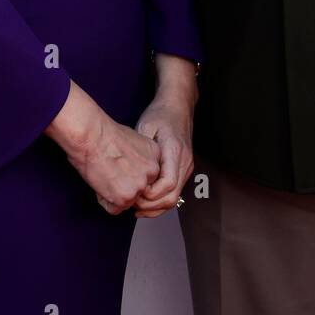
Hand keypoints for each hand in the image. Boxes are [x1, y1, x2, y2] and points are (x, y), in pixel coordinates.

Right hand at [44, 81, 161, 213]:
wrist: (91, 136)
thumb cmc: (104, 134)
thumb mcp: (132, 140)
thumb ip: (139, 157)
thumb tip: (133, 170)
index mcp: (155, 154)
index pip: (147, 175)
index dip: (129, 173)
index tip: (119, 165)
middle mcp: (152, 171)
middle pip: (140, 190)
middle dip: (124, 186)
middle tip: (110, 172)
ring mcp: (140, 185)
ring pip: (128, 201)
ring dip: (114, 194)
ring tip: (104, 174)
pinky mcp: (126, 198)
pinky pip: (114, 209)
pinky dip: (104, 200)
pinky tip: (100, 182)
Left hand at [131, 70, 195, 218]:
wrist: (177, 106)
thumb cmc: (160, 114)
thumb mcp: (145, 128)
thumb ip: (140, 152)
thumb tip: (127, 175)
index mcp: (175, 151)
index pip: (167, 184)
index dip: (150, 195)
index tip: (134, 195)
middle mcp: (185, 162)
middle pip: (172, 197)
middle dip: (151, 207)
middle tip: (132, 206)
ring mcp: (187, 167)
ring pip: (174, 198)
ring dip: (155, 207)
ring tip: (136, 207)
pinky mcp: (184, 169)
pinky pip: (174, 192)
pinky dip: (160, 200)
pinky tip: (145, 201)